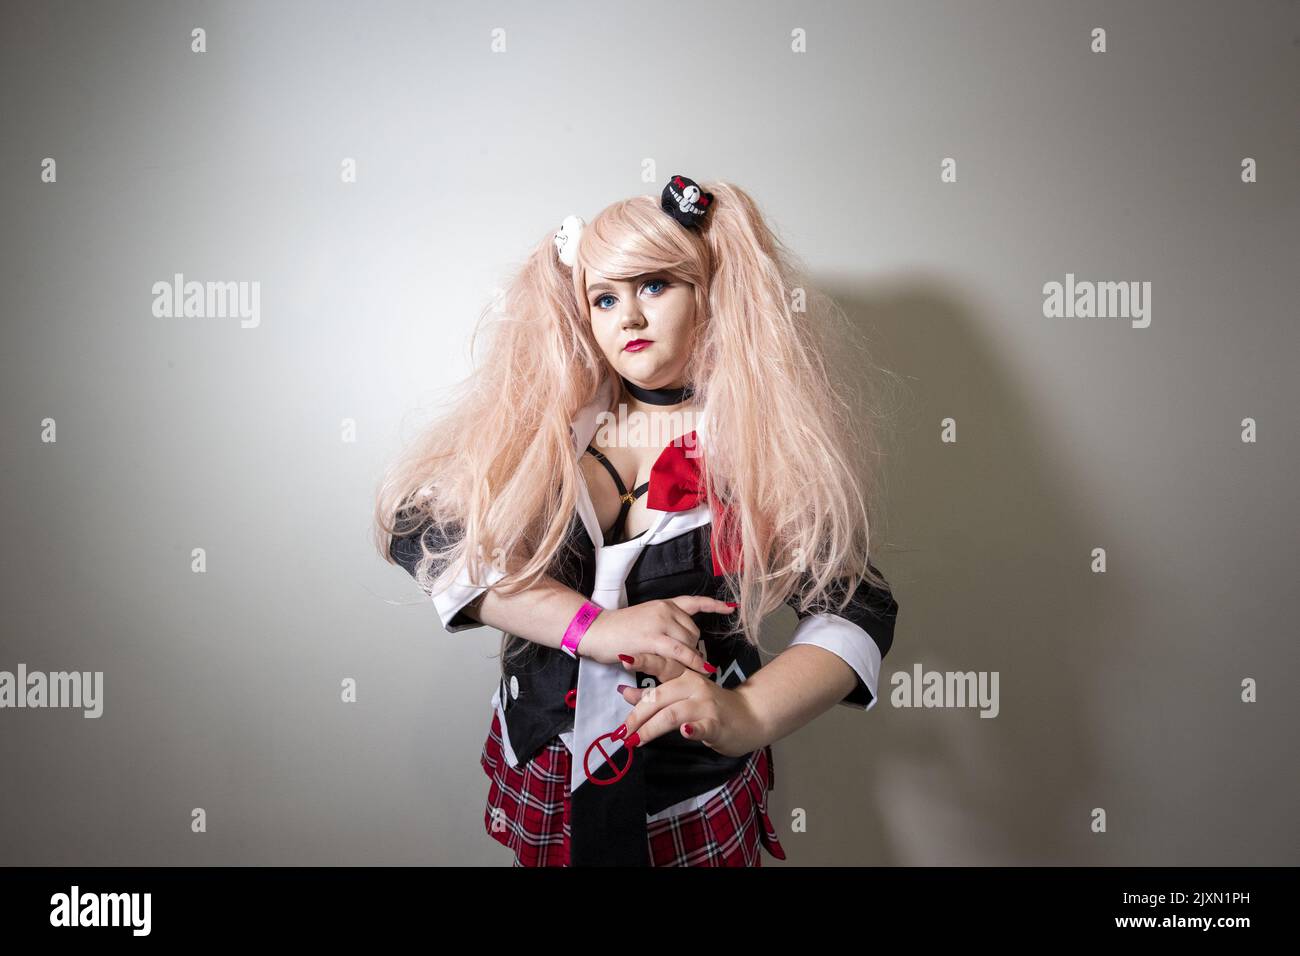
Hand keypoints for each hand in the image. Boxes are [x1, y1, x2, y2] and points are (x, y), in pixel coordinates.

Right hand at [578, 596, 735, 679]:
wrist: (596, 631)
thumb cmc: (618, 630)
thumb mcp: (645, 619)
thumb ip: (665, 624)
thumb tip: (682, 638)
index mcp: (664, 604)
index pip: (694, 602)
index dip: (714, 605)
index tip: (731, 608)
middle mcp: (665, 609)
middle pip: (694, 631)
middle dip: (694, 648)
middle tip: (686, 663)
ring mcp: (659, 622)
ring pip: (689, 642)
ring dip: (692, 658)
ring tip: (690, 670)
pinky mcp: (653, 638)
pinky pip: (680, 652)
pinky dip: (692, 661)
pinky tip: (700, 669)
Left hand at [613, 665, 766, 758]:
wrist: (750, 717)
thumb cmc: (711, 707)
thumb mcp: (681, 696)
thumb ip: (655, 694)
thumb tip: (625, 692)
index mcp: (685, 676)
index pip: (662, 665)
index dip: (643, 661)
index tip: (623, 659)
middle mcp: (695, 686)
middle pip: (660, 696)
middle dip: (637, 715)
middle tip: (622, 732)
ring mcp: (706, 705)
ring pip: (673, 713)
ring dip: (652, 728)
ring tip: (636, 741)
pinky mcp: (717, 724)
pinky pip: (704, 726)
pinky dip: (694, 729)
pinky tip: (685, 732)